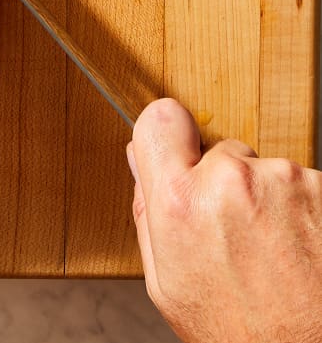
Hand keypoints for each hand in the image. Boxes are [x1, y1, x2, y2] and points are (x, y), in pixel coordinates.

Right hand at [127, 99, 321, 342]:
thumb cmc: (242, 334)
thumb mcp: (168, 286)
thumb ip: (147, 212)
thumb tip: (140, 161)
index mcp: (181, 203)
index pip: (160, 119)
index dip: (167, 135)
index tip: (178, 152)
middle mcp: (231, 180)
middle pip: (219, 151)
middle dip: (223, 183)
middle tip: (234, 236)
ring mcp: (283, 180)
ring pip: (263, 171)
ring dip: (266, 199)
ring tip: (272, 253)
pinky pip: (300, 184)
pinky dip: (300, 211)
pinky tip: (298, 251)